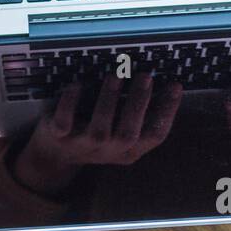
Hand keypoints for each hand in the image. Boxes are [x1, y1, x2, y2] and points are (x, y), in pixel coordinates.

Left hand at [12, 74, 182, 194]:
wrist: (55, 154)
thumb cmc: (97, 134)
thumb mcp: (121, 131)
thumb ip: (138, 114)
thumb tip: (162, 82)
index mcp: (129, 151)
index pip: (155, 135)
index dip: (168, 111)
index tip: (175, 85)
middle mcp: (109, 151)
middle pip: (128, 134)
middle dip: (138, 104)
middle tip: (145, 76)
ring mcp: (83, 146)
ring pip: (99, 130)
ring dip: (108, 101)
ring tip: (115, 75)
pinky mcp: (59, 137)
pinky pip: (64, 122)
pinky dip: (69, 103)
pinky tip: (77, 84)